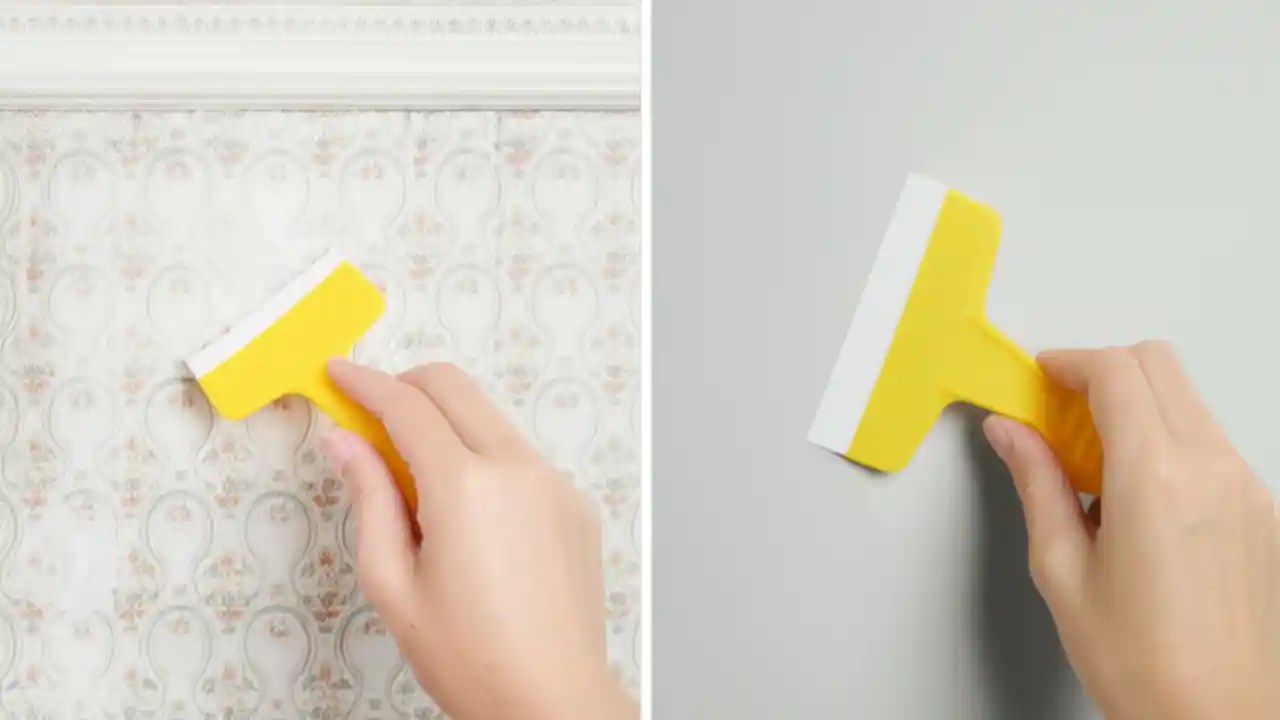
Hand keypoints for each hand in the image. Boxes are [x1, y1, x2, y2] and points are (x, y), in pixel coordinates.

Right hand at [321, 359, 635, 719]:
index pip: (407, 405)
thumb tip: (346, 441)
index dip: (365, 383)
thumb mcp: (394, 583)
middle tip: (370, 419)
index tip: (338, 375)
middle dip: (406, 387)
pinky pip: (520, 458)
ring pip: (490, 420)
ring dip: (447, 426)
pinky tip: (468, 519)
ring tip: (417, 490)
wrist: (552, 700)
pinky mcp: (574, 503)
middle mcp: (518, 470)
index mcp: (466, 487)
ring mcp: (554, 483)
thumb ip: (369, 498)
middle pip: (455, 388)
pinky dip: (484, 460)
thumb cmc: (471, 658)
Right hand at [983, 342, 1279, 719]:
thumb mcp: (1062, 569)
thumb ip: (1037, 483)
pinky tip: (1135, 496)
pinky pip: (1211, 441)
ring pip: (1188, 400)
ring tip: (1093, 464)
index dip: (1069, 361)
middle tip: (1060, 412)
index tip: (1041, 377)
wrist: (1220, 719)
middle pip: (1158, 365)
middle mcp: (1213, 470)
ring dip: (1137, 405)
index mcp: (1156, 480)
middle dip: (1103, 372)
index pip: (1116, 372)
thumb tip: (1011, 433)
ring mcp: (1248, 487)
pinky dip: (1168, 439)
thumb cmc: (1144, 664)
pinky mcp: (1263, 509)